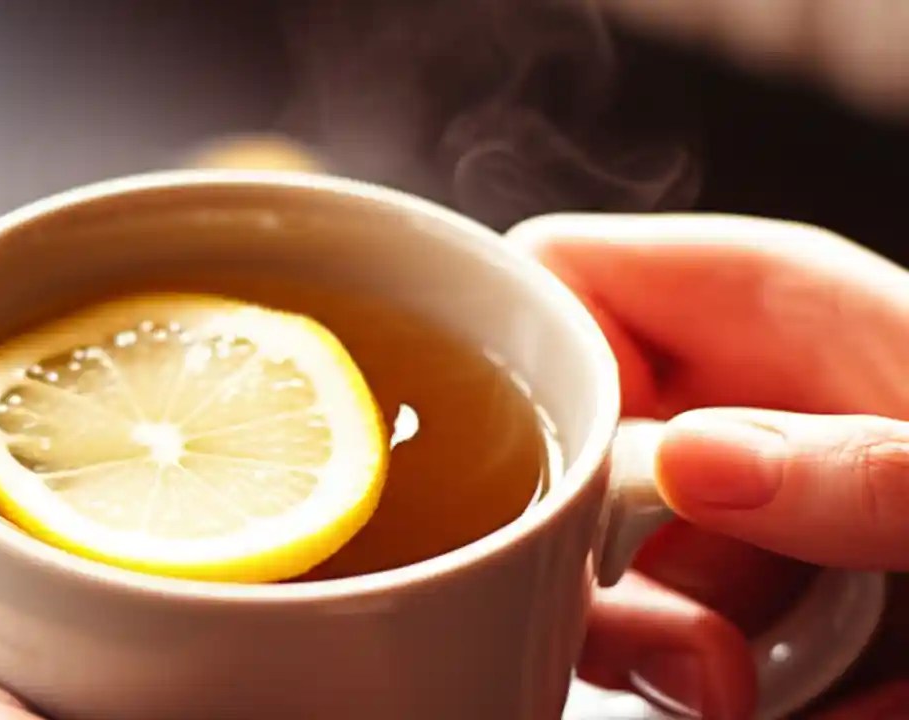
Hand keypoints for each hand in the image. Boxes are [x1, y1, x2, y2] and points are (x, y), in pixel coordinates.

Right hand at [511, 213, 908, 717]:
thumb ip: (870, 463)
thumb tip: (694, 460)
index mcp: (765, 306)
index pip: (555, 279)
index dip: (511, 359)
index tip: (513, 471)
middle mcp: (736, 399)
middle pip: (559, 443)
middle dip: (589, 558)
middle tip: (692, 648)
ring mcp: (746, 501)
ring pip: (603, 563)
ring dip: (665, 649)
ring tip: (767, 691)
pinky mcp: (765, 595)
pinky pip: (675, 642)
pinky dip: (721, 693)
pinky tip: (835, 703)